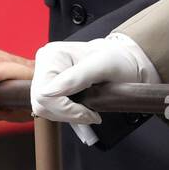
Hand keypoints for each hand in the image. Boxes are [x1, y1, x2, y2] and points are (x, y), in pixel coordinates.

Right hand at [31, 35, 159, 142]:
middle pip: (41, 104)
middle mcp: (45, 63)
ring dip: (67, 114)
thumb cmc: (119, 60)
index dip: (67, 110)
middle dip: (67, 114)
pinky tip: (80, 106)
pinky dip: (66, 113)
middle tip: (89, 113)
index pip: (45, 95)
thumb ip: (76, 78)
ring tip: (87, 108)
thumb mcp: (103, 66)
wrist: (127, 62)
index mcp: (52, 55)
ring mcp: (46, 75)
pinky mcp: (51, 85)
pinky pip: (50, 108)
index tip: (89, 113)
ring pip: (44, 109)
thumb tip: (49, 92)